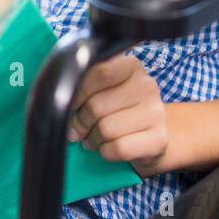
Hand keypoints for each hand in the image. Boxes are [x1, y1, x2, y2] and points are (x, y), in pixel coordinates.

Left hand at [67, 53, 168, 177]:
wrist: (150, 136)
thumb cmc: (118, 110)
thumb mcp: (103, 91)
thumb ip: (84, 87)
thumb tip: (59, 104)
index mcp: (131, 66)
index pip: (97, 72)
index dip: (77, 93)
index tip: (69, 106)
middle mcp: (147, 85)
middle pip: (97, 105)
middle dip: (81, 122)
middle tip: (80, 129)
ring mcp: (156, 112)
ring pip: (106, 129)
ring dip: (93, 140)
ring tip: (94, 139)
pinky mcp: (159, 139)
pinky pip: (119, 148)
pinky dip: (106, 153)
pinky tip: (109, 148)